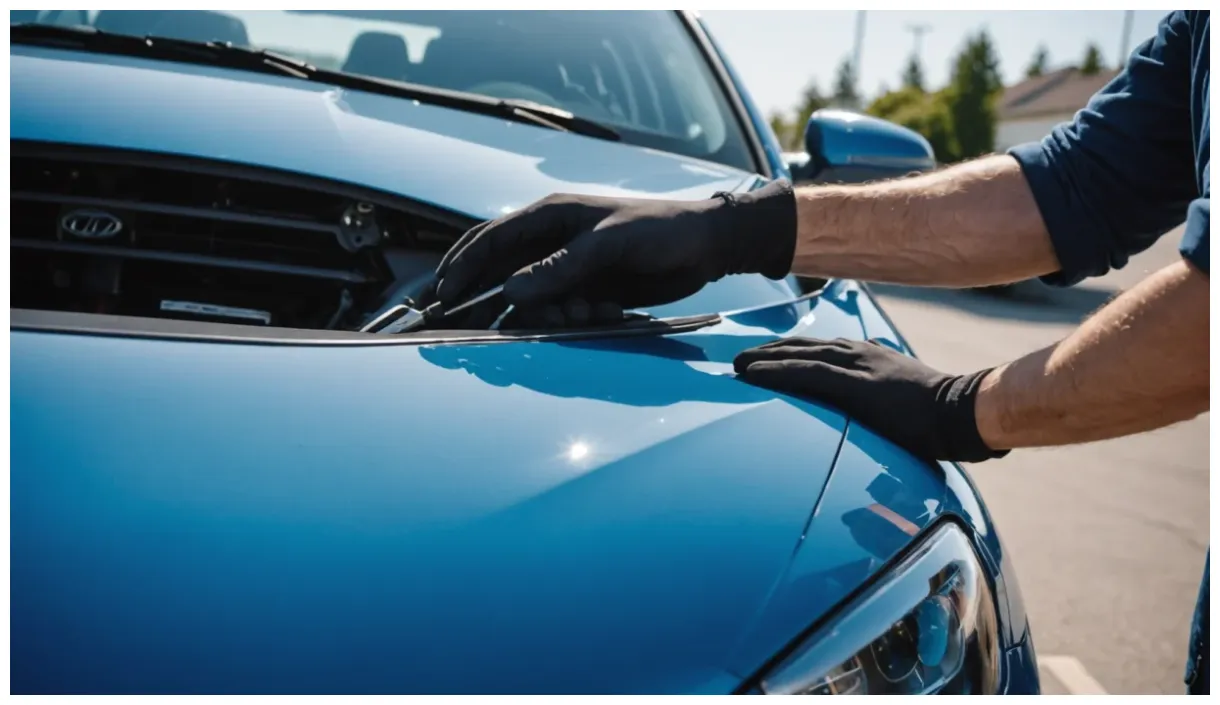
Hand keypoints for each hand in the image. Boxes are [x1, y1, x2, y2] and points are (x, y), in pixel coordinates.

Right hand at [434, 181, 796, 327]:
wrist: (706, 246)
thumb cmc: (660, 229)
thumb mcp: (609, 245)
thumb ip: (560, 268)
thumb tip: (511, 291)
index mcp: (549, 217)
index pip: (490, 242)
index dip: (462, 268)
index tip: (443, 295)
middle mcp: (551, 241)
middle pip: (500, 273)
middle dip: (490, 300)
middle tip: (473, 325)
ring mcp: (568, 266)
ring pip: (533, 298)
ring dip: (549, 313)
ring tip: (584, 313)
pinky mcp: (586, 288)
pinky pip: (561, 309)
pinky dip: (575, 317)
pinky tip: (606, 311)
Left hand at [733, 337, 1008, 462]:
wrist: (962, 412)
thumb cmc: (939, 415)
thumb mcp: (901, 399)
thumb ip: (878, 403)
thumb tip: (868, 419)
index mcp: (870, 356)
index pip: (820, 347)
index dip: (788, 350)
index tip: (763, 355)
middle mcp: (859, 353)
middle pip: (802, 345)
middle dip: (768, 350)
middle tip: (739, 358)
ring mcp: (856, 366)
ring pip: (797, 355)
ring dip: (762, 358)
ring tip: (736, 364)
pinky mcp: (853, 384)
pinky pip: (804, 374)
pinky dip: (774, 372)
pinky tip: (750, 374)